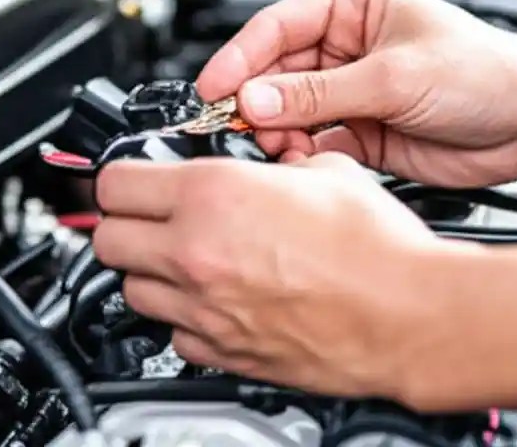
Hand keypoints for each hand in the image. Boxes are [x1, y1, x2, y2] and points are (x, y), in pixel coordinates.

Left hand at [92, 152, 472, 398]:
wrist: (409, 315)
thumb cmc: (378, 248)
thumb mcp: (325, 170)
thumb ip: (273, 166)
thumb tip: (263, 165)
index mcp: (213, 194)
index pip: (114, 181)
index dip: (119, 174)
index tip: (130, 177)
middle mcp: (195, 252)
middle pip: (106, 239)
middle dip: (123, 224)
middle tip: (150, 217)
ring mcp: (204, 308)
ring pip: (131, 290)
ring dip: (149, 272)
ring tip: (185, 259)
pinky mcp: (222, 352)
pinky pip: (173, 333)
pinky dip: (183, 317)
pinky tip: (214, 300)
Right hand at [196, 0, 516, 186]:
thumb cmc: (486, 73)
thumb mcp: (393, 77)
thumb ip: (319, 93)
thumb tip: (257, 98)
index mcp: (353, 7)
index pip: (276, 28)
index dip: (240, 59)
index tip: (214, 88)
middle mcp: (346, 47)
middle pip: (275, 73)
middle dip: (255, 101)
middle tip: (238, 126)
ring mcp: (352, 92)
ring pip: (288, 112)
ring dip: (277, 132)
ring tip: (279, 146)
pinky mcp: (360, 134)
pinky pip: (312, 143)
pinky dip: (302, 156)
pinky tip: (303, 162)